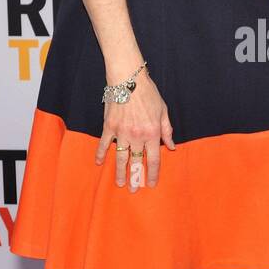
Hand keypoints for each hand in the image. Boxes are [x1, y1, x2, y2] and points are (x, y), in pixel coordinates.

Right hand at [94, 69, 175, 190]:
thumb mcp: (163, 111)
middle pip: (136, 162)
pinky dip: (100, 153)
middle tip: (133, 190)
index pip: (153, 159)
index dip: (152, 174)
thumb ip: (166, 130)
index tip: (151, 184)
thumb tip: (171, 146)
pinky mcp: (109, 127)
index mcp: (152, 133)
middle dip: (135, 178)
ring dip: (119, 172)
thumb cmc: (148, 93)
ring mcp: (121, 132)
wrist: (128, 79)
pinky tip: (98, 162)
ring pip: (120, 157)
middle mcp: (137, 136)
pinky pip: (104, 144)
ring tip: (119, 183)